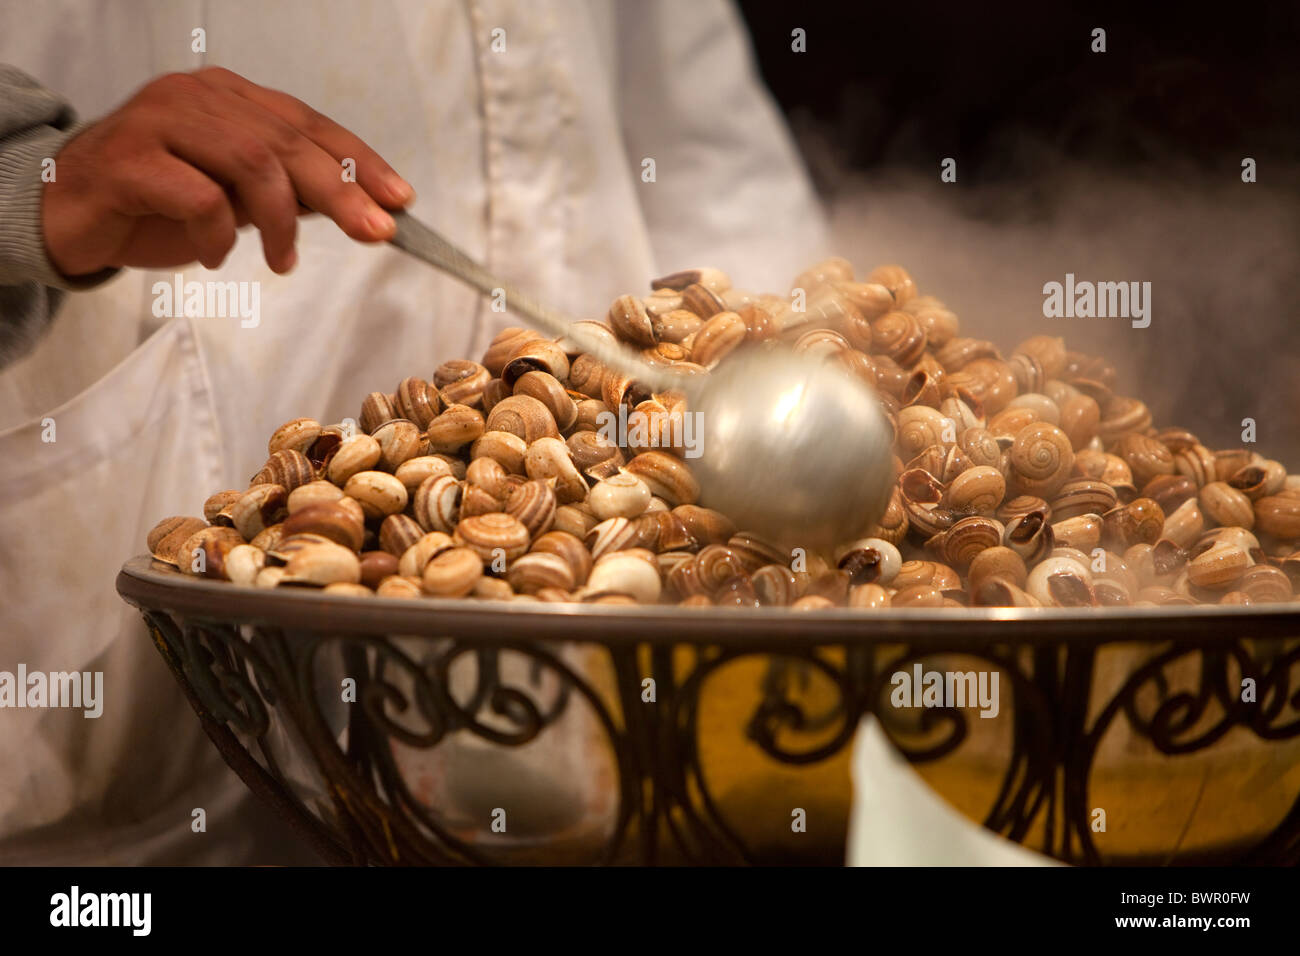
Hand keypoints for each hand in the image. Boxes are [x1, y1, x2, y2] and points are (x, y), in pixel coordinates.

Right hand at [42, 67, 413, 276]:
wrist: (67, 215)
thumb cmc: (157, 206)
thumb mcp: (235, 197)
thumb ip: (286, 191)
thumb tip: (358, 208)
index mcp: (230, 98)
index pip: (309, 124)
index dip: (361, 163)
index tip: (400, 201)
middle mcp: (198, 97)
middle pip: (288, 142)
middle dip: (342, 193)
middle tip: (375, 234)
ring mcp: (159, 121)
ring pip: (251, 162)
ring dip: (281, 221)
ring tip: (282, 262)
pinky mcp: (128, 159)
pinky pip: (198, 196)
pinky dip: (219, 234)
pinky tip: (217, 256)